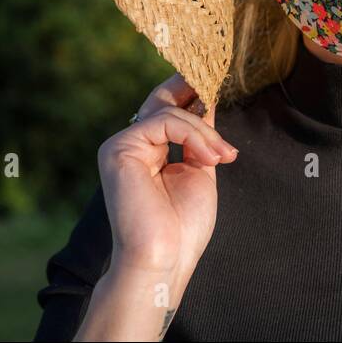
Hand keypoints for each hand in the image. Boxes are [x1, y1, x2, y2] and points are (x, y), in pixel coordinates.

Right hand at [96, 73, 237, 280]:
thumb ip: (200, 139)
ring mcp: (121, 146)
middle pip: (163, 102)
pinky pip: (163, 123)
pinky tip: (208, 157)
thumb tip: (209, 102)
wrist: (163, 259)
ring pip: (170, 114)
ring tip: (223, 157)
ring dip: (205, 132)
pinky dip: (192, 136)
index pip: (166, 111)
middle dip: (193, 89)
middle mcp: (130, 145)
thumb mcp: (199, 171)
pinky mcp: (118, 149)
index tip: (218, 85)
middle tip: (218, 82)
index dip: (190, 95)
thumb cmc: (182, 227)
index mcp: (147, 152)